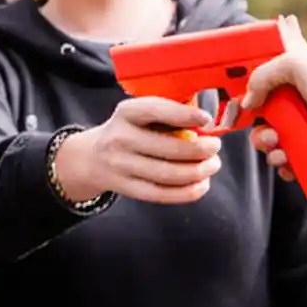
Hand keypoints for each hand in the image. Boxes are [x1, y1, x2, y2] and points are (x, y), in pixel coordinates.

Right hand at [53, 97, 223, 204]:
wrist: (92, 157)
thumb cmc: (128, 131)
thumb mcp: (138, 113)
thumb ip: (166, 113)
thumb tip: (205, 123)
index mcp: (126, 112)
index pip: (156, 111)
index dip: (184, 115)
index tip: (206, 119)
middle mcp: (120, 138)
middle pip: (168, 149)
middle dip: (200, 149)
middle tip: (215, 147)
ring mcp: (121, 166)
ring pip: (168, 174)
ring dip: (198, 171)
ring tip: (212, 165)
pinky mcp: (127, 188)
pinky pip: (162, 195)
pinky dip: (188, 192)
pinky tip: (202, 184)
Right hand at [241, 15, 306, 178]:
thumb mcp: (297, 65)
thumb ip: (264, 75)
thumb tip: (247, 102)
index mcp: (295, 80)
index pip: (264, 86)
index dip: (251, 97)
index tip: (246, 108)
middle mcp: (300, 104)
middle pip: (264, 121)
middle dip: (259, 132)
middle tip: (270, 136)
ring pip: (275, 144)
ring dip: (270, 151)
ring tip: (281, 153)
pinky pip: (292, 163)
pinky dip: (286, 167)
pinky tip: (289, 165)